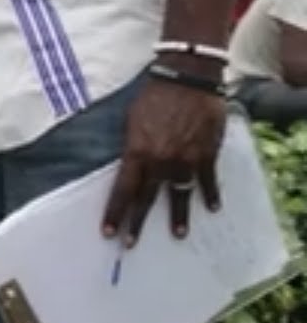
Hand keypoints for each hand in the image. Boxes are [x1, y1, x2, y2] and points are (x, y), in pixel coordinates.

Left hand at [102, 74, 225, 246]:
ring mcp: (185, 159)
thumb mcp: (131, 121)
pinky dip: (211, 194)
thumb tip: (128, 165)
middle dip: (138, 223)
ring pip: (180, 194)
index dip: (115, 212)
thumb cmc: (154, 97)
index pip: (123, 190)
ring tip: (178, 234)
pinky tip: (212, 207)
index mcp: (136, 152)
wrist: (187, 78)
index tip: (109, 232)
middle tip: (131, 244)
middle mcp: (160, 161)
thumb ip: (131, 147)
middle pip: (147, 198)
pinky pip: (208, 180)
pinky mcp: (206, 153)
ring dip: (179, 216)